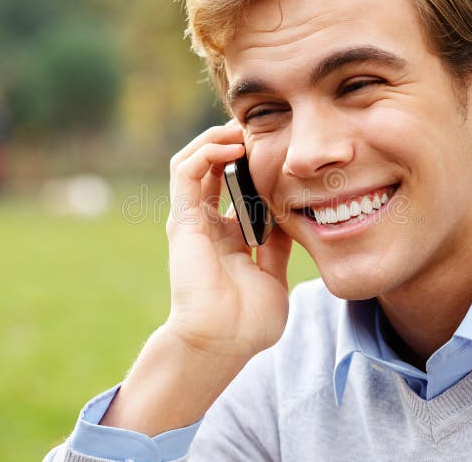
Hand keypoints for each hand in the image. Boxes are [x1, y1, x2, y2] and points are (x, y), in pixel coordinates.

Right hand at [164, 121, 292, 361]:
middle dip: (236, 144)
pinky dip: (205, 150)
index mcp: (227, 238)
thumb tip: (289, 220)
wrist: (222, 343)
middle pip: (215, 169)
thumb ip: (277, 247)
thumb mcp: (273, 278)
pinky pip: (185, 172)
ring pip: (194, 162)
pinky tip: (230, 144)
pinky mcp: (182, 219)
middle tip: (262, 127)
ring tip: (243, 129)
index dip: (253, 164)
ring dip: (217, 139)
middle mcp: (207, 225)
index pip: (235, 188)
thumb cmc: (246, 322)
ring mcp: (192, 221)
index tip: (279, 148)